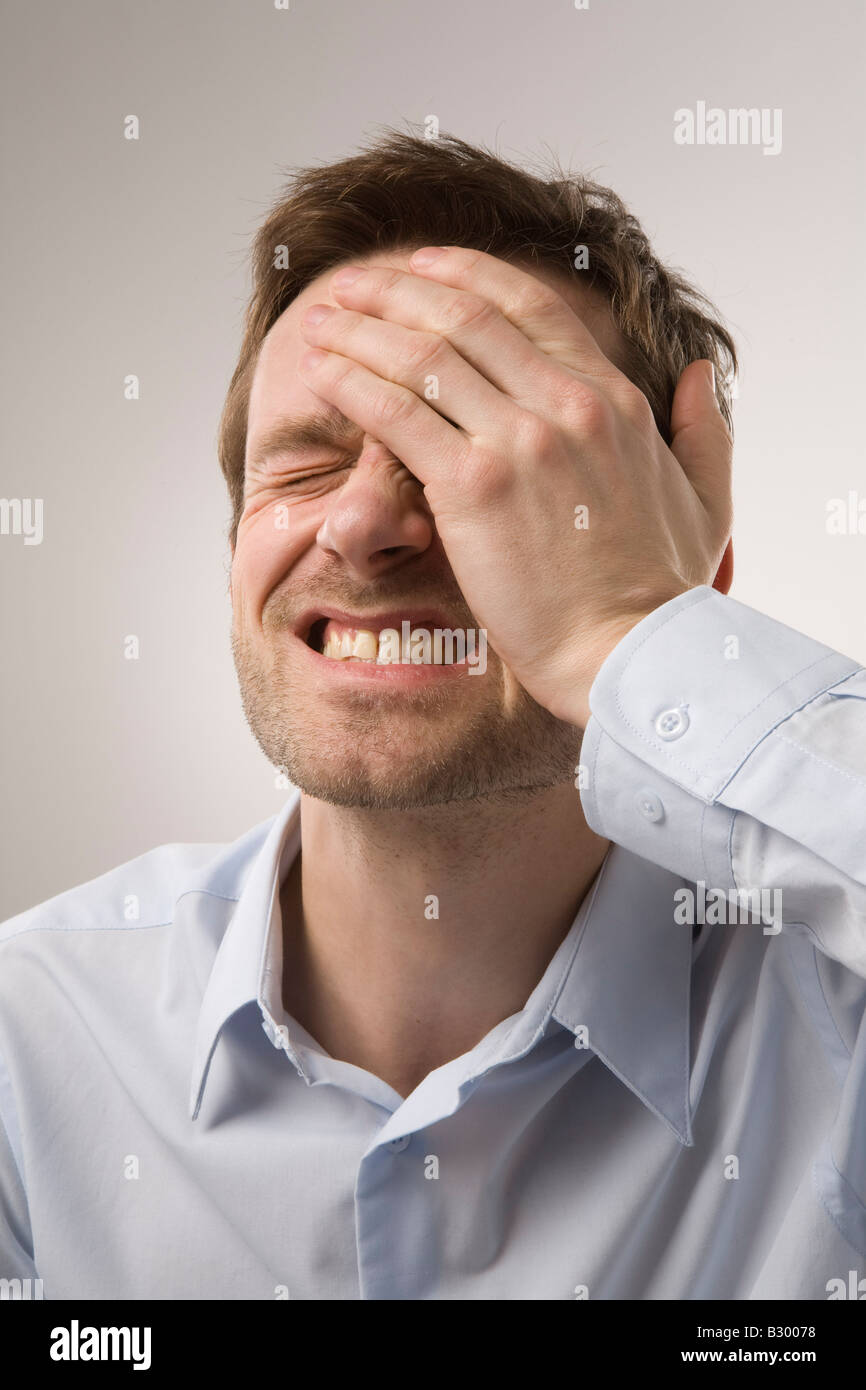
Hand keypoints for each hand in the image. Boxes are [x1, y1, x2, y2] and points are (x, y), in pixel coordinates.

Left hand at [297, 247, 732, 726]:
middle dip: (395, 291)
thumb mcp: (705, 497)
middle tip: (349, 287)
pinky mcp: (474, 488)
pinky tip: (320, 372)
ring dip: (361, 329)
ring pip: (424, 356)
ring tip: (319, 320)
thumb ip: (702, 429)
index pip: (530, 305)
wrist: (631, 653)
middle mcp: (566, 405)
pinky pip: (398, 414)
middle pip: (465, 316)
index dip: (466, 274)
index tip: (420, 265)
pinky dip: (352, 384)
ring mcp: (519, 442)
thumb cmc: (661, 590)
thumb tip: (698, 375)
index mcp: (614, 399)